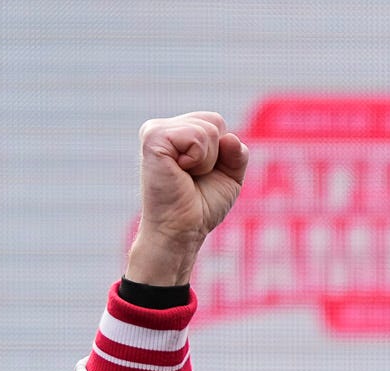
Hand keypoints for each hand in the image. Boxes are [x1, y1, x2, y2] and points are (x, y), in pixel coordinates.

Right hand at [126, 112, 247, 286]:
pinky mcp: (153, 137)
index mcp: (178, 131)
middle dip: (216, 155)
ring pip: (208, 129)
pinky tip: (179, 172)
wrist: (182, 230)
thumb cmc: (201, 207)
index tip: (202, 174)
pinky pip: (196, 136)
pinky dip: (198, 159)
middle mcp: (164, 127)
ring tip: (186, 176)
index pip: (216, 122)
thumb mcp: (229, 177)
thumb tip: (230, 137)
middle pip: (215, 121)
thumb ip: (236, 153)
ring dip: (207, 161)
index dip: (222, 152)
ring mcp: (156, 129)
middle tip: (193, 177)